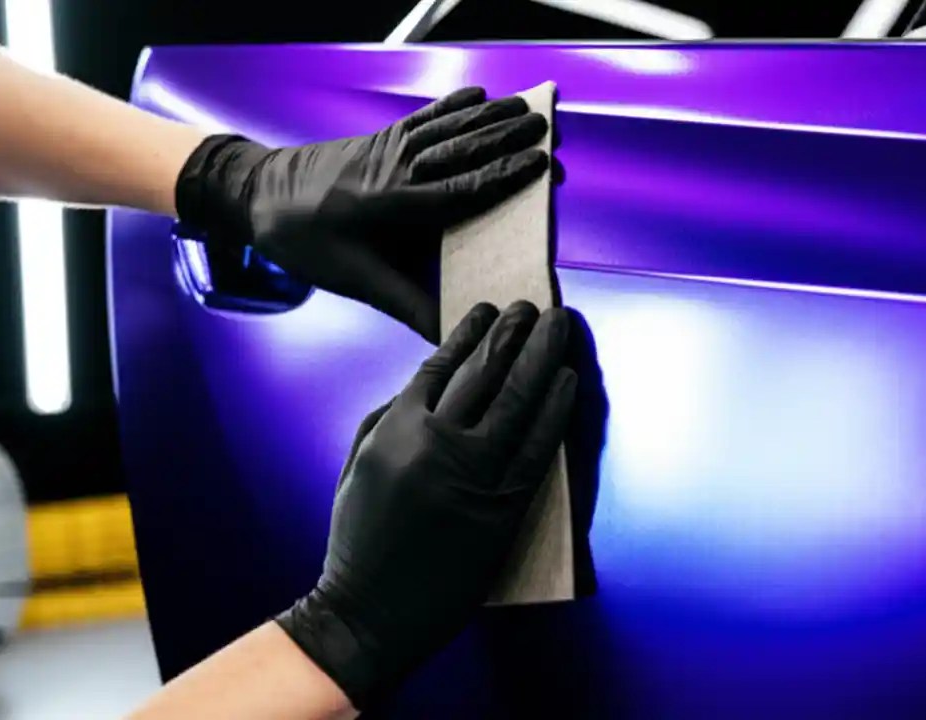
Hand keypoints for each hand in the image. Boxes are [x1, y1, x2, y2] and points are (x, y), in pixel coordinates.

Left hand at [174, 88, 548, 341]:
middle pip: (463, 148)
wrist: (257, 198)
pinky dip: (453, 105)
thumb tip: (447, 334)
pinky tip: (478, 96)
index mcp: (396, 203)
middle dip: (508, 139)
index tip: (542, 165)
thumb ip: (406, 304)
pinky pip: (425, 117)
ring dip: (490, 117)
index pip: (462, 187)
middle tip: (547, 131)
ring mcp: (389, 147)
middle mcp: (398, 167)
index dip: (504, 176)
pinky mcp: (381, 139)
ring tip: (526, 109)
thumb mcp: (356, 280)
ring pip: (448, 127)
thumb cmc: (305, 241)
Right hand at [277, 301, 576, 710]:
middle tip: (534, 306)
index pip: (439, 364)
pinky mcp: (503, 507)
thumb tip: (431, 378)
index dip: (469, 332)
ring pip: (517, 400)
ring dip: (543, 357)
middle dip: (513, 331)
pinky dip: (555, 411)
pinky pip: (538, 448)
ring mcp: (472, 475)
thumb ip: (389, 415)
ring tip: (559, 326)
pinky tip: (567, 383)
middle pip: (485, 372)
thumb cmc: (360, 538)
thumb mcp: (357, 464)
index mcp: (395, 428)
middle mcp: (435, 444)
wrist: (371, 611)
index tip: (488, 309)